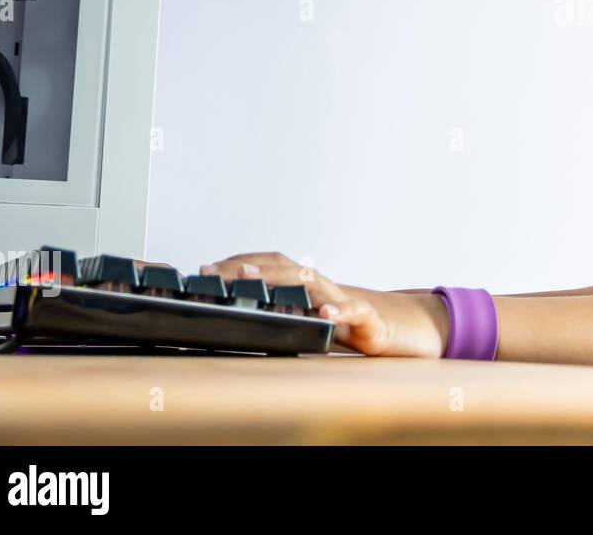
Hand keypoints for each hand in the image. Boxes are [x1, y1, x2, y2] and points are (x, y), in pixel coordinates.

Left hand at [198, 251, 448, 356]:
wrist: (385, 329)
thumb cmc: (338, 321)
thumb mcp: (302, 315)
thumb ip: (275, 307)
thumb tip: (230, 307)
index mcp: (303, 284)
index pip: (269, 264)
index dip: (240, 263)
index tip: (207, 268)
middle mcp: (320, 285)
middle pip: (285, 267)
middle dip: (252, 266)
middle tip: (222, 270)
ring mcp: (342, 297)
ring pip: (314, 282)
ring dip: (286, 278)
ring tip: (258, 278)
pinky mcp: (365, 316)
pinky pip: (353, 310)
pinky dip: (340, 309)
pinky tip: (326, 311)